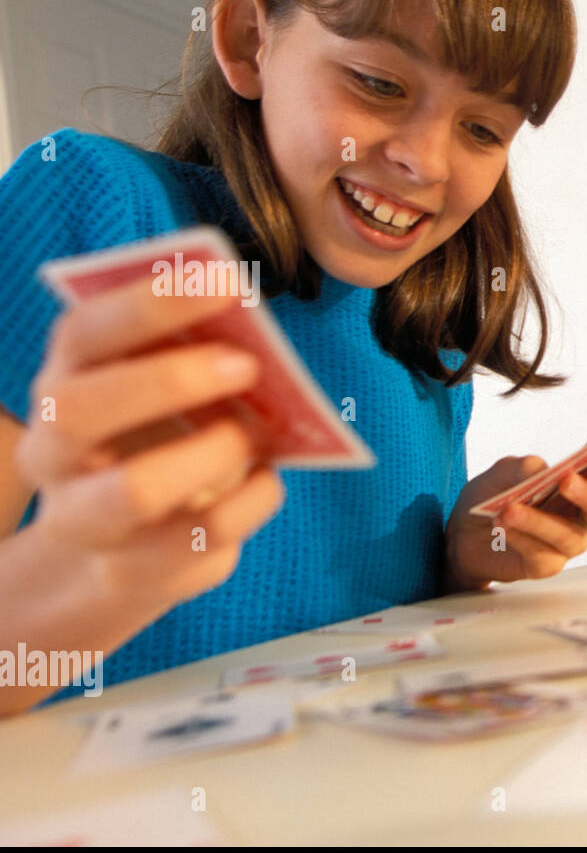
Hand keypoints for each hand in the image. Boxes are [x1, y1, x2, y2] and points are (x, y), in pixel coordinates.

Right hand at [15, 281, 284, 611]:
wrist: (122, 555)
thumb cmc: (154, 447)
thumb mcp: (161, 396)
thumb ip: (191, 359)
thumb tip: (253, 327)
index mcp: (62, 386)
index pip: (83, 333)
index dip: (149, 304)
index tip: (223, 281)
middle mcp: (55, 453)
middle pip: (79, 410)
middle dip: (169, 381)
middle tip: (246, 365)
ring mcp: (87, 519)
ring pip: (134, 490)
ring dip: (210, 453)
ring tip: (252, 433)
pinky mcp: (135, 571)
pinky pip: (203, 535)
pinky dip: (252, 500)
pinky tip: (266, 478)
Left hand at [442, 453, 586, 588]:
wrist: (462, 533)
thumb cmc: (492, 498)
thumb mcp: (501, 474)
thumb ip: (522, 467)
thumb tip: (542, 469)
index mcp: (576, 488)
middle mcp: (577, 517)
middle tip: (566, 481)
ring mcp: (563, 544)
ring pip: (568, 537)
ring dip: (540, 521)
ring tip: (510, 510)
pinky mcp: (544, 566)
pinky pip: (542, 556)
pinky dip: (522, 539)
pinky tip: (502, 526)